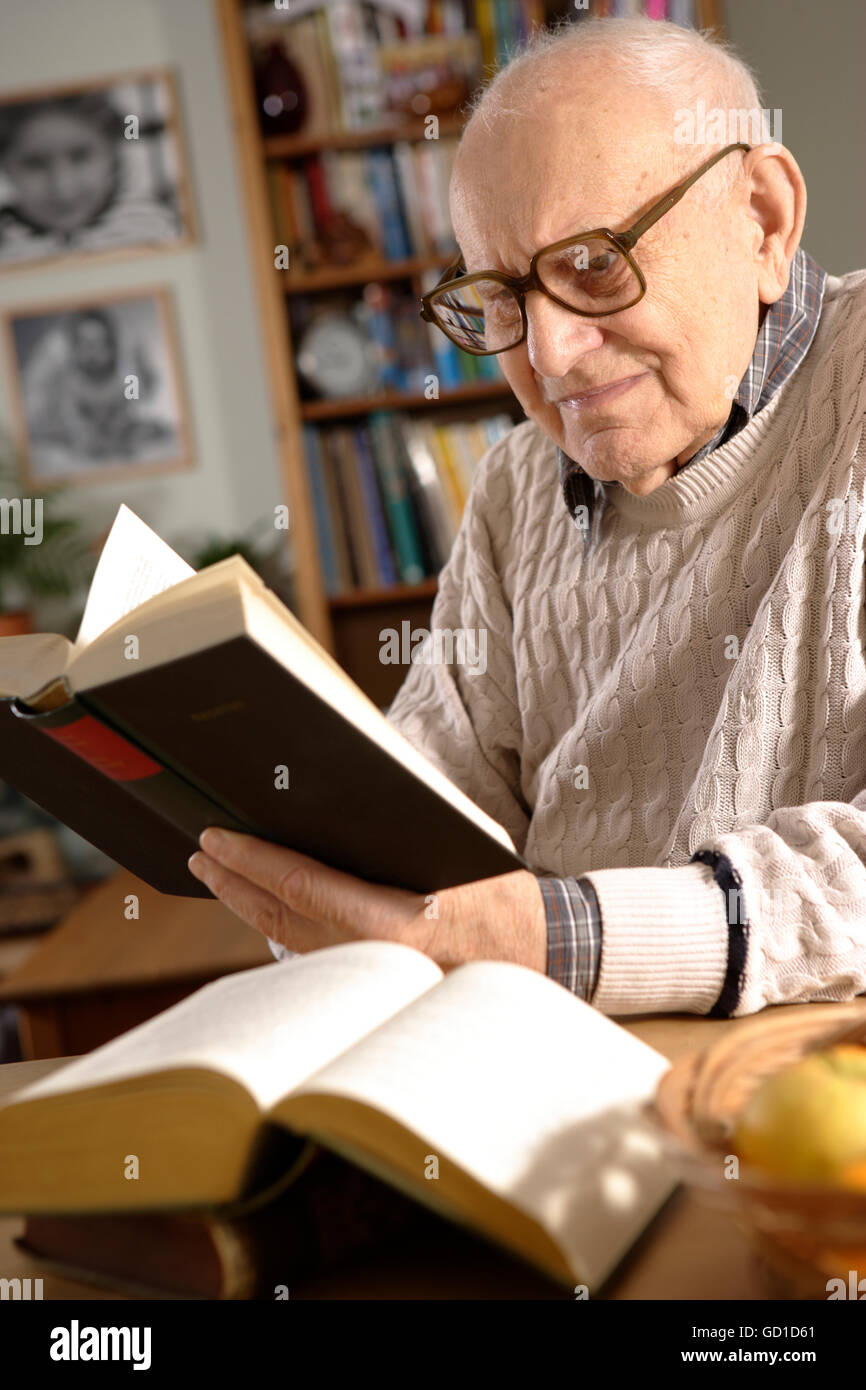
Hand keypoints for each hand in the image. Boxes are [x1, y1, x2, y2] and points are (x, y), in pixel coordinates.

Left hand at [188, 828, 546, 973]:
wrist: (542, 956)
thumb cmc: (503, 898)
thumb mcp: (458, 848)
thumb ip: (400, 828)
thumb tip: (338, 797)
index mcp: (390, 923)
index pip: (297, 884)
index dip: (248, 859)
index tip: (215, 837)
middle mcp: (369, 960)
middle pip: (277, 915)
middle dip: (232, 881)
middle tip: (201, 852)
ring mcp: (368, 978)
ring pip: (286, 939)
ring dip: (245, 904)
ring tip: (216, 875)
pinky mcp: (371, 985)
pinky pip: (309, 954)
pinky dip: (277, 927)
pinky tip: (261, 906)